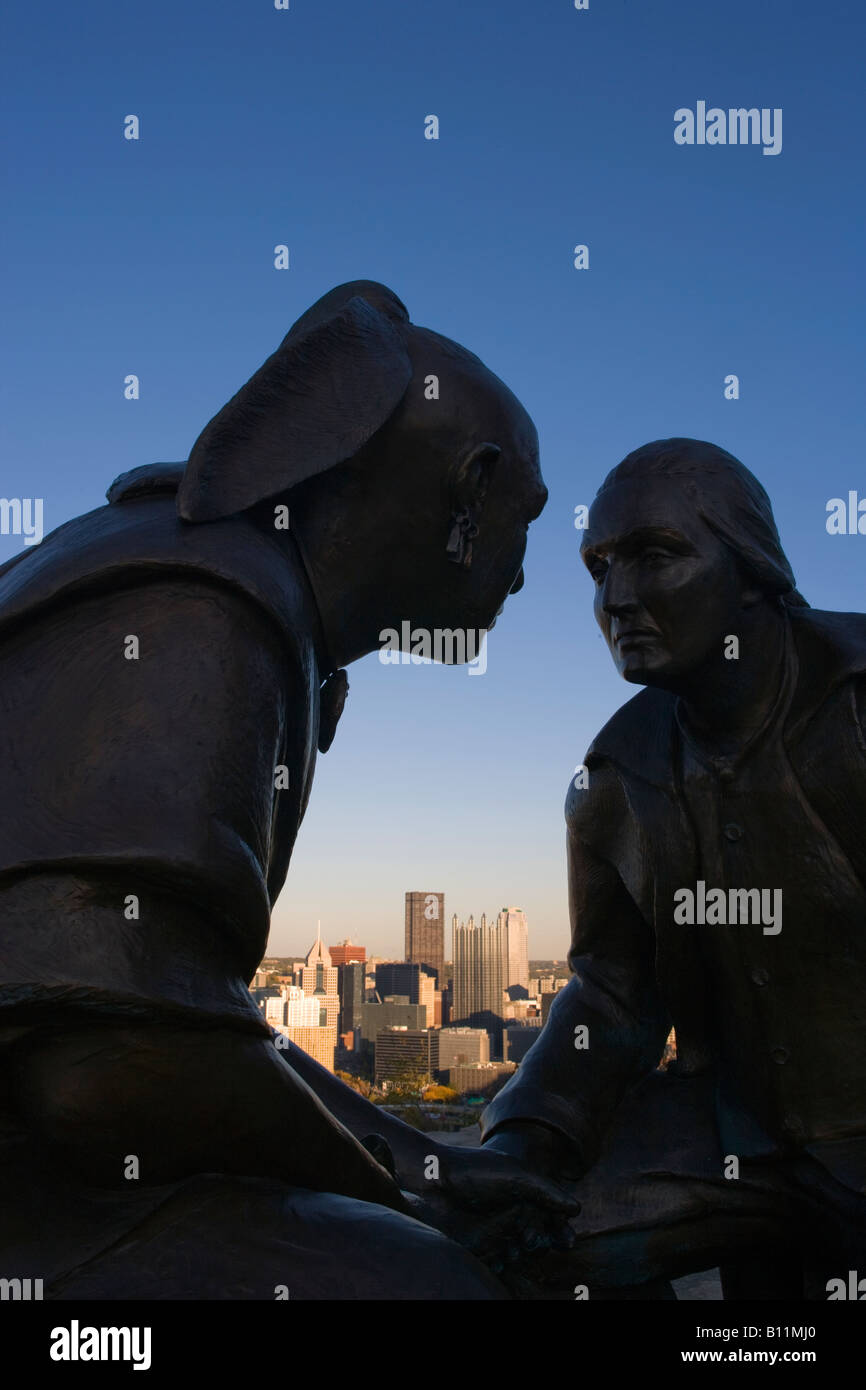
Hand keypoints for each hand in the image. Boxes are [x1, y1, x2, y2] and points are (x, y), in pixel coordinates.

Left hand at [401, 1142, 580, 1284]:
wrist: (435, 1180)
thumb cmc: (476, 1171)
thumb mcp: (515, 1176)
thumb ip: (545, 1191)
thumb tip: (576, 1209)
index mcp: (525, 1194)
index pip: (551, 1217)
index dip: (562, 1231)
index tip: (567, 1241)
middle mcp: (514, 1213)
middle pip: (538, 1236)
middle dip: (541, 1242)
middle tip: (531, 1240)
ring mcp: (497, 1229)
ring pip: (520, 1250)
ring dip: (522, 1254)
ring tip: (515, 1249)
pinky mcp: (479, 1244)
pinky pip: (497, 1260)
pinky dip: (502, 1263)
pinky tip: (500, 1261)